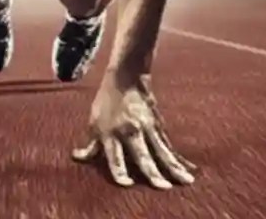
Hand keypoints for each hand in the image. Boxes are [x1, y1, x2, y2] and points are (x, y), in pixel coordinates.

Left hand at [71, 72, 195, 188]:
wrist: (127, 77)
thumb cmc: (107, 103)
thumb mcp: (94, 122)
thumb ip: (90, 145)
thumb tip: (77, 158)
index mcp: (110, 133)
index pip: (115, 156)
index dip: (120, 170)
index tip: (127, 184)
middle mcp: (130, 131)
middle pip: (143, 155)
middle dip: (153, 172)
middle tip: (163, 188)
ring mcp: (147, 128)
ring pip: (162, 151)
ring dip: (174, 167)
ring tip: (186, 182)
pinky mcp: (159, 126)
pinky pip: (168, 146)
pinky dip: (178, 158)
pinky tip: (188, 170)